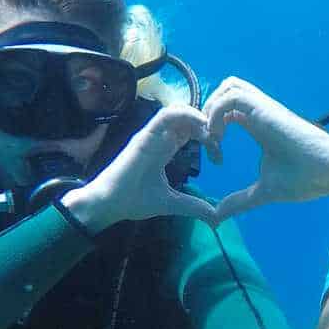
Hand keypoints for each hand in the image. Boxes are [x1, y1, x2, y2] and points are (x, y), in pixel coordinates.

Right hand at [65, 104, 215, 227]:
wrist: (109, 205)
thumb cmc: (134, 201)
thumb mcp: (171, 203)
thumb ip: (193, 206)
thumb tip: (216, 218)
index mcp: (165, 150)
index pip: (190, 132)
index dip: (208, 139)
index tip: (219, 158)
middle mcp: (160, 139)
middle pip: (187, 118)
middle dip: (207, 125)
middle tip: (219, 143)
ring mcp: (152, 135)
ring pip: (178, 111)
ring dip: (198, 116)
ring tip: (212, 132)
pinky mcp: (145, 135)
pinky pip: (166, 116)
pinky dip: (185, 114)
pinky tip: (201, 124)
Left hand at [202, 78, 328, 219]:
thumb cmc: (305, 179)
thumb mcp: (264, 191)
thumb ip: (240, 200)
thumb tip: (218, 216)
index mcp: (259, 126)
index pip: (229, 109)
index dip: (213, 126)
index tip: (215, 156)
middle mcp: (260, 113)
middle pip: (227, 89)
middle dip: (209, 110)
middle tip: (208, 140)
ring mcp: (264, 109)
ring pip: (229, 86)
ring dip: (212, 108)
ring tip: (213, 137)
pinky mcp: (266, 109)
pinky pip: (233, 97)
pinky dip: (217, 112)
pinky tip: (219, 138)